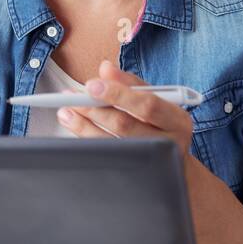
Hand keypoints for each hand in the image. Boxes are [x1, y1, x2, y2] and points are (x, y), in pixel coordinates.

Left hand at [58, 59, 194, 167]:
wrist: (176, 167)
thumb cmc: (161, 125)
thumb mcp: (155, 100)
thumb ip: (130, 83)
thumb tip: (105, 68)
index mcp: (177, 120)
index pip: (147, 104)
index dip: (117, 94)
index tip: (90, 85)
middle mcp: (168, 143)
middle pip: (125, 125)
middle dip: (94, 110)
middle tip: (71, 98)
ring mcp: (149, 163)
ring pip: (111, 143)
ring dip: (83, 126)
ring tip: (66, 112)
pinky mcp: (133, 175)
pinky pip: (105, 157)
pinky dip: (87, 140)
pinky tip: (75, 128)